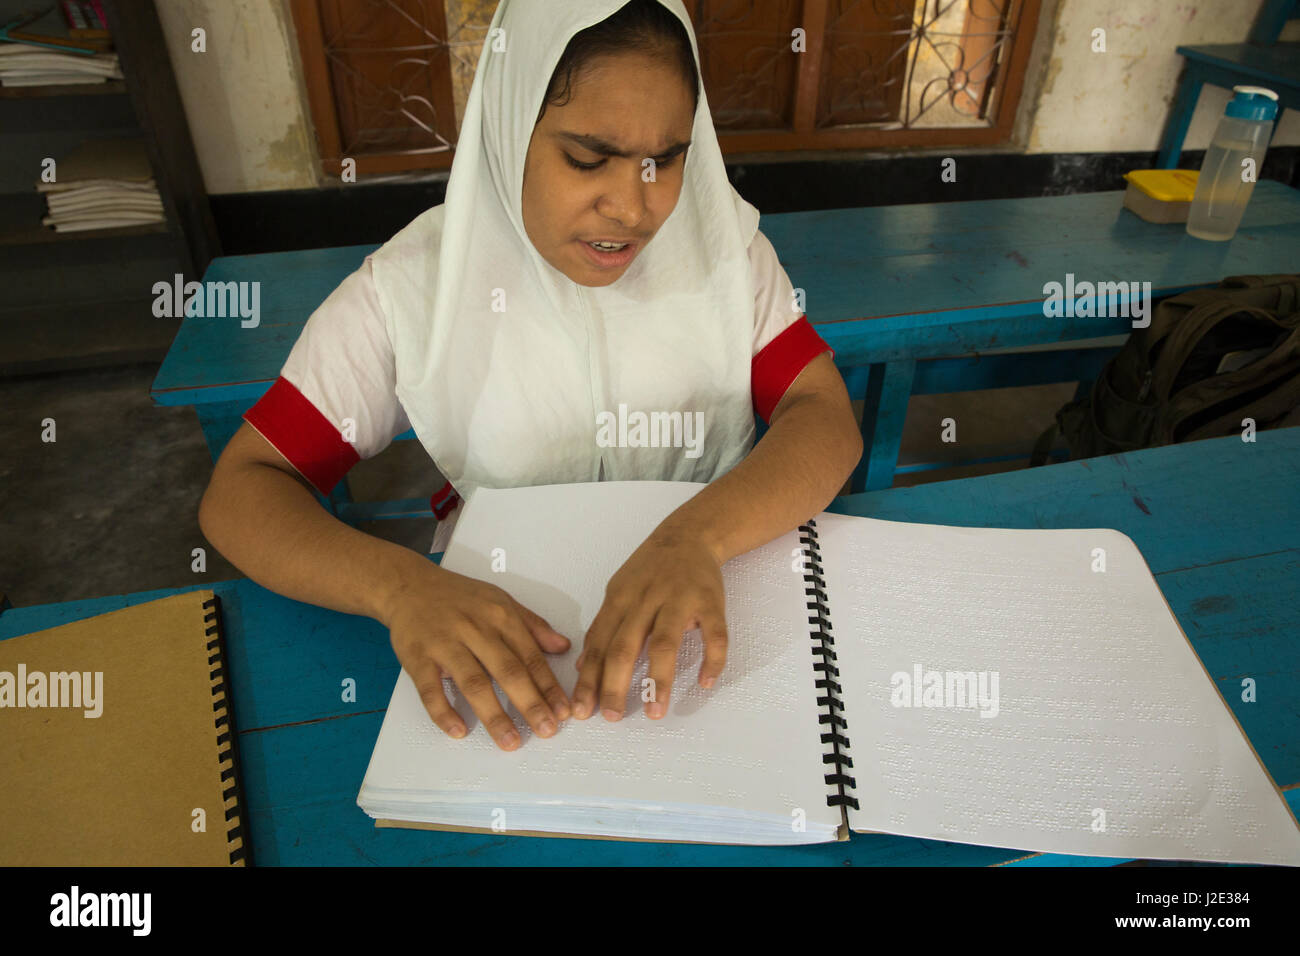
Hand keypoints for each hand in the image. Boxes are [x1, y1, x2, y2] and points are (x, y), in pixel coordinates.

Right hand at [383, 564, 571, 750]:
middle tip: (547, 730)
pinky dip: (443, 712)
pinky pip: (430, 689)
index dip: (548, 686)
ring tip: (510, 741)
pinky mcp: (417, 657)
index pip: (530, 656)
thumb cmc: (460, 597)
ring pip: (473, 683)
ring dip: (494, 715)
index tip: (563, 711)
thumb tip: (563, 647)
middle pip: (507, 671)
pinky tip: (459, 731)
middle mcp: (475, 630)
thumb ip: (533, 625)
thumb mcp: (501, 601)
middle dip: (530, 703)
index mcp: (500, 617)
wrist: (410, 586)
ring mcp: (445, 644)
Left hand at [571, 522, 727, 721]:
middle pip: (625, 646)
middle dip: (615, 685)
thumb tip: (583, 667)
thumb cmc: (651, 569)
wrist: (690, 534)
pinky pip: (714, 635)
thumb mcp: (619, 592)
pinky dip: (711, 660)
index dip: (589, 678)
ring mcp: (679, 599)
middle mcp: (646, 599)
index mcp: (620, 599)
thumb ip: (602, 628)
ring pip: (665, 643)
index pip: (599, 644)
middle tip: (611, 717)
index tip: (581, 709)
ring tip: (655, 711)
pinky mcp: (710, 602)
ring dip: (659, 680)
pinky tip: (705, 683)